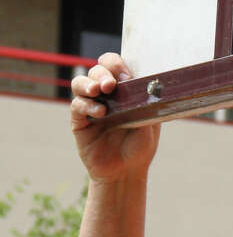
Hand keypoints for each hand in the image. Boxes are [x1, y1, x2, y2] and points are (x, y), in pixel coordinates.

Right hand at [70, 53, 160, 183]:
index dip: (118, 64)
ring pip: (80, 83)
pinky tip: (101, 112)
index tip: (127, 75)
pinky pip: (77, 105)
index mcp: (124, 90)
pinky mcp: (79, 121)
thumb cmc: (141, 145)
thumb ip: (147, 103)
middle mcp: (105, 94)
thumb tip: (152, 85)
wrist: (127, 171)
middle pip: (97, 70)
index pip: (115, 65)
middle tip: (111, 84)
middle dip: (103, 72)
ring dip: (88, 83)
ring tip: (99, 90)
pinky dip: (87, 105)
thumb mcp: (151, 123)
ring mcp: (90, 105)